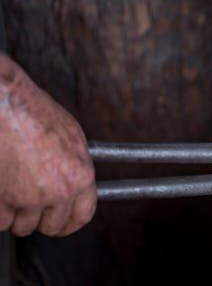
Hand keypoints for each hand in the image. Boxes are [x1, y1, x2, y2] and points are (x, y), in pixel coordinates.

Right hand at [0, 54, 95, 236]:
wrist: (5, 105)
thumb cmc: (33, 114)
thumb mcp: (71, 137)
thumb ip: (74, 166)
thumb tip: (74, 184)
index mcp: (80, 175)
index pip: (82, 215)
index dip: (69, 222)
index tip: (62, 222)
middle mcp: (58, 191)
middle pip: (51, 225)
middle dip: (39, 218)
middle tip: (30, 203)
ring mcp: (29, 198)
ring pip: (21, 225)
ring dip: (15, 213)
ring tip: (11, 187)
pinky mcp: (2, 201)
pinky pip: (0, 221)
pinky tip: (0, 189)